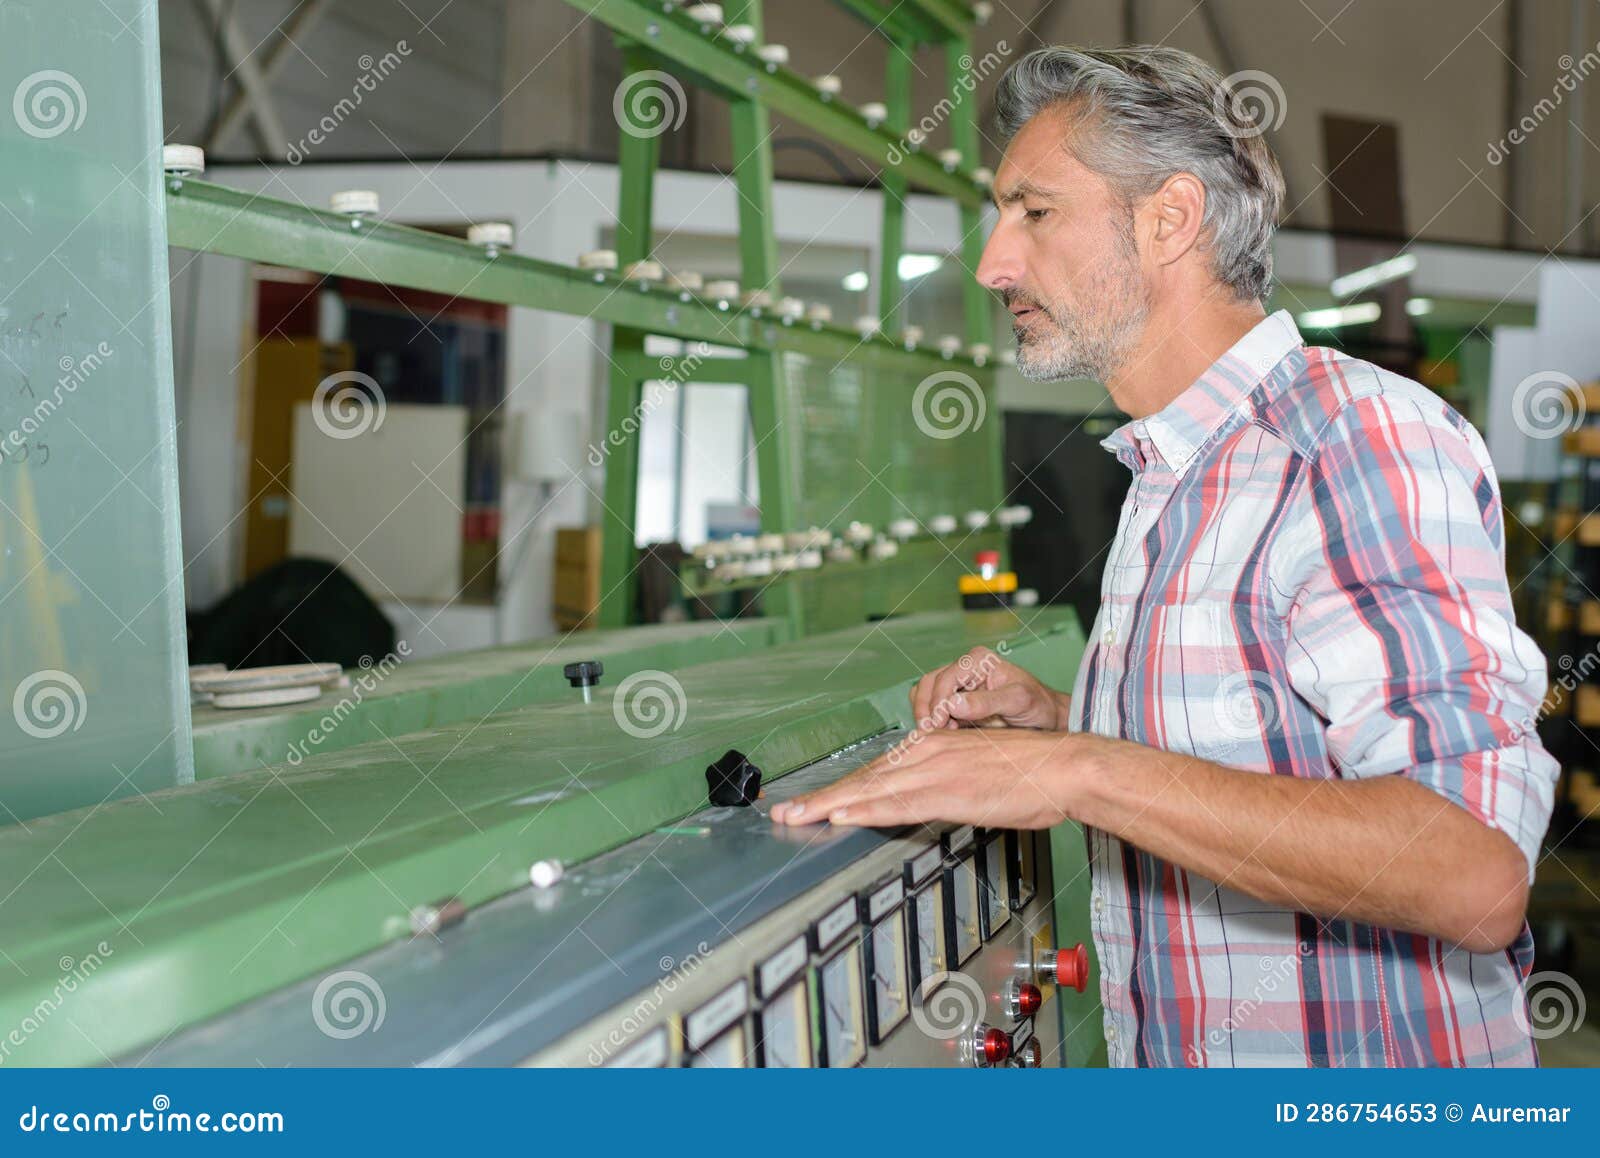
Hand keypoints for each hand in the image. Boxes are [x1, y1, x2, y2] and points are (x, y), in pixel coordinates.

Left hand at [770, 728, 1091, 829]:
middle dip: (820, 798)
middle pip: (862, 779)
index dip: (840, 788)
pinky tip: (840, 817)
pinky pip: (896, 804)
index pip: (875, 772)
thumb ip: (946, 783)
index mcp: (932, 747)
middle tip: (783, 813)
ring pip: (869, 790)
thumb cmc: (1030, 774)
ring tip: (794, 819)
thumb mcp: (977, 771)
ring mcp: (933, 771)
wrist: (1063, 766)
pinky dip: (863, 810)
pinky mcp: (946, 792)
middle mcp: (925, 753)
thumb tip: (928, 800)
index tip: (812, 802)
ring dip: (827, 805)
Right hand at [910, 646, 1069, 730]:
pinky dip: (932, 718)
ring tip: (942, 734)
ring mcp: (959, 683)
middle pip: (930, 684)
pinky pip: (932, 706)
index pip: (945, 678)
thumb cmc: (1037, 705)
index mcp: (979, 660)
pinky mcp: (956, 699)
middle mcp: (966, 667)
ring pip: (925, 693)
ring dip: (927, 714)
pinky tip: (946, 732)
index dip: (937, 702)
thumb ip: (986, 702)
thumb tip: (953, 704)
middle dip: (928, 709)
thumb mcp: (1017, 701)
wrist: (1045, 717)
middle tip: (931, 733)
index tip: (936, 724)